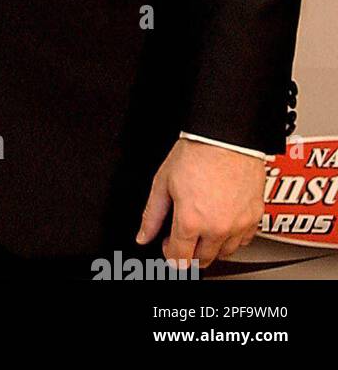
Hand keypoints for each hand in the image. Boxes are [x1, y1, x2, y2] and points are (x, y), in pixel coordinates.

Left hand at [136, 137, 263, 266]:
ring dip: (211, 247)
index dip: (169, 254)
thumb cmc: (196, 154)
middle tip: (183, 235)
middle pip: (202, 259)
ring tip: (202, 228)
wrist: (226, 139)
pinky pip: (243, 241)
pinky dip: (232, 238)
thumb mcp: (163, 182)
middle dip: (189, 252)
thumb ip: (151, 215)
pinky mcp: (254, 219)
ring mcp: (238, 226)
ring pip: (224, 253)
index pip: (179, 258)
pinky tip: (222, 223)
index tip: (168, 243)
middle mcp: (217, 229)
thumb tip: (143, 236)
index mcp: (191, 221)